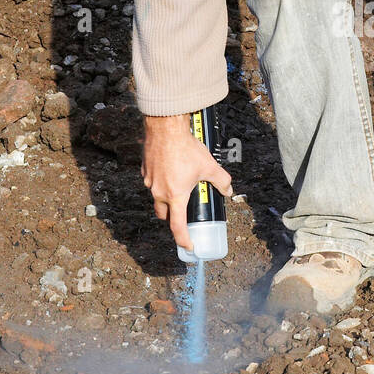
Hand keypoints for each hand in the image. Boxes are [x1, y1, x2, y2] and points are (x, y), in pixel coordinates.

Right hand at [141, 114, 233, 251]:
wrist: (165, 128)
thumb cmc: (186, 148)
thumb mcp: (209, 166)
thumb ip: (221, 181)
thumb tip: (228, 190)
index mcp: (175, 196)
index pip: (177, 226)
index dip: (183, 239)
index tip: (189, 245)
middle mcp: (159, 192)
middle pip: (164, 214)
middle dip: (172, 218)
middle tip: (183, 213)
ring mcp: (149, 181)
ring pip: (156, 197)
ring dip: (166, 197)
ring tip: (179, 187)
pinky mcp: (145, 170)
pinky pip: (152, 182)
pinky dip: (160, 181)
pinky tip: (170, 171)